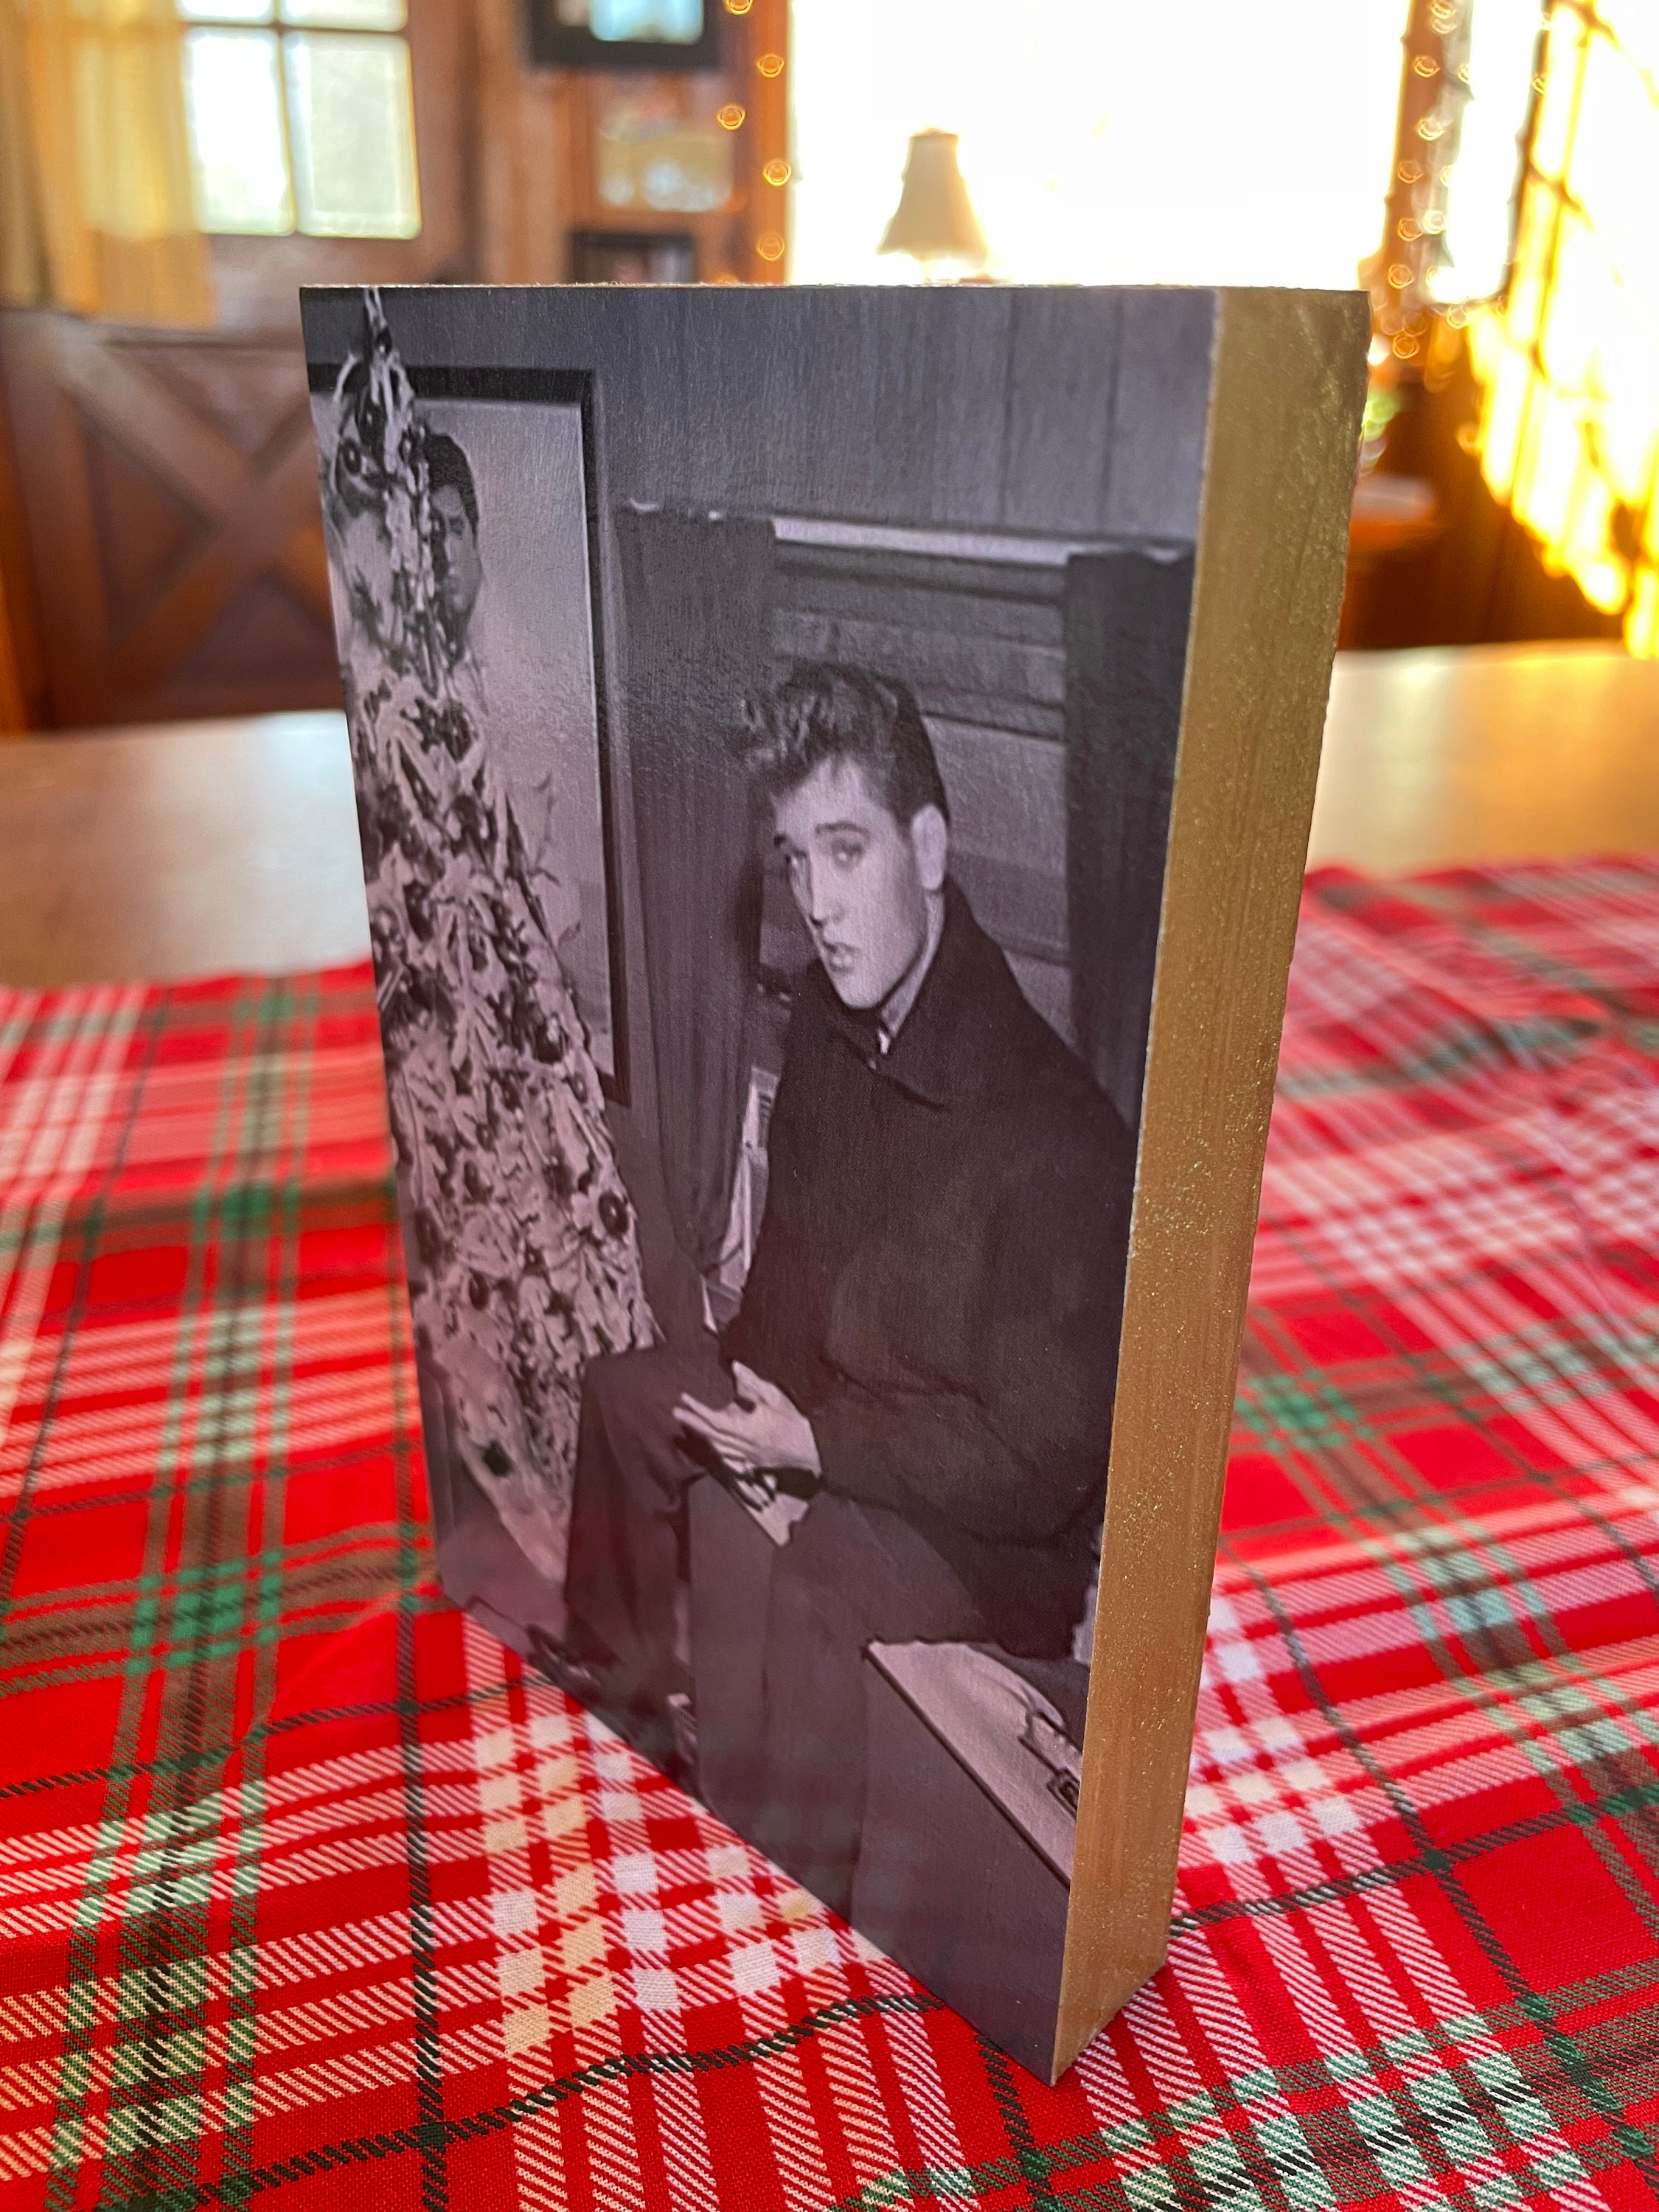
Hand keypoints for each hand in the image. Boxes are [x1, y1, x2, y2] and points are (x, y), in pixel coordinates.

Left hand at [674, 1363, 821, 1481]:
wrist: (813, 1449)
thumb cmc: (795, 1421)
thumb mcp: (776, 1397)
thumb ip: (754, 1383)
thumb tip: (735, 1366)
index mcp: (747, 1428)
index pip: (714, 1419)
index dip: (697, 1409)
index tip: (684, 1399)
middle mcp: (743, 1445)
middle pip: (711, 1435)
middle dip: (692, 1423)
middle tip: (675, 1412)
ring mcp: (747, 1457)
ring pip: (717, 1448)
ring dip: (702, 1436)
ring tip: (691, 1424)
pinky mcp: (753, 1463)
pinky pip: (728, 1458)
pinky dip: (717, 1449)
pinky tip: (713, 1444)